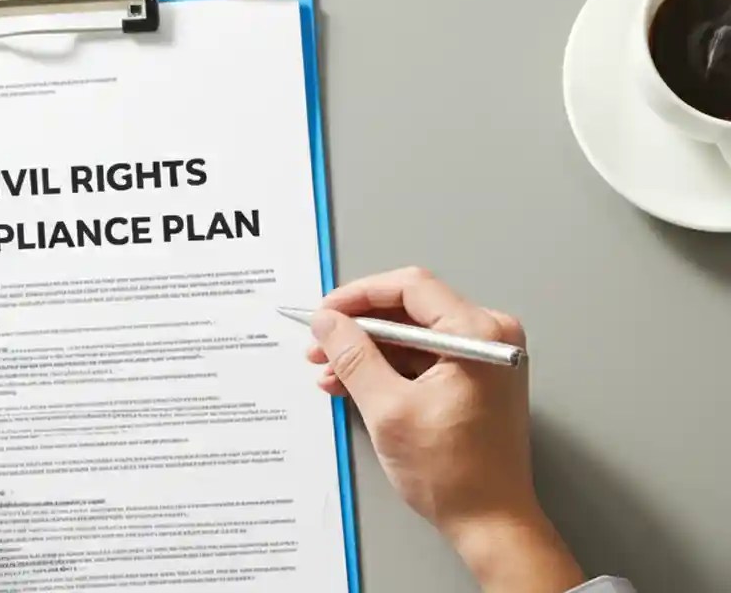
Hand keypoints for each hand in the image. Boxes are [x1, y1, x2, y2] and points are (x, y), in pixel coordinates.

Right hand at [307, 267, 582, 592]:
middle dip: (358, 328)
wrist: (491, 523)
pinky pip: (422, 358)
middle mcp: (488, 336)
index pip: (410, 288)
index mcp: (478, 334)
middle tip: (319, 344)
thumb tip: (326, 322)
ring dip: (366, 351)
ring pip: (411, 336)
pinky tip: (351, 383)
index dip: (358, 297)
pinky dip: (386, 368)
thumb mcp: (389, 410)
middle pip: (409, 310)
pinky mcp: (474, 378)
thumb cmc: (454, 474)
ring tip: (327, 370)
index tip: (323, 314)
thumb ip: (353, 357)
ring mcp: (483, 357)